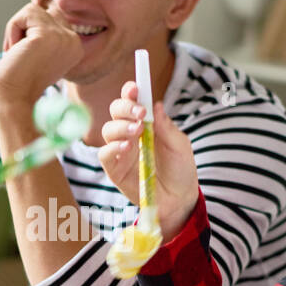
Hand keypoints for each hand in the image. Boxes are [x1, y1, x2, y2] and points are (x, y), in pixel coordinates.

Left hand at [0, 3, 83, 113]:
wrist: (12, 99)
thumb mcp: (40, 52)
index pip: (50, 17)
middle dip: (23, 30)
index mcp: (76, 46)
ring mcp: (64, 37)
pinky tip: (16, 50)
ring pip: (32, 10)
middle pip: (42, 11)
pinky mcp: (48, 35)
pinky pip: (25, 14)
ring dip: (16, 30)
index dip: (31, 33)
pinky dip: (12, 30)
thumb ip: (45, 31)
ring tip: (18, 53)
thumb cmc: (19, 79)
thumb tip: (39, 7)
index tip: (28, 59)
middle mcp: (74, 41)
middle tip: (20, 56)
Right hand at [98, 81, 199, 238]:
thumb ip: (166, 127)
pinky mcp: (114, 170)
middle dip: (125, 107)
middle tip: (140, 112)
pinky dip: (113, 147)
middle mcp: (129, 133)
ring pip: (108, 130)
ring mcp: (120, 151)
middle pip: (116, 112)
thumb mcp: (180, 145)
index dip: (130, 92)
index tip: (135, 87)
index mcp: (145, 123)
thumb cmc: (180, 169)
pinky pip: (105, 154)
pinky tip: (127, 147)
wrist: (179, 199)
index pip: (132, 102)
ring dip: (121, 126)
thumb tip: (156, 104)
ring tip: (137, 131)